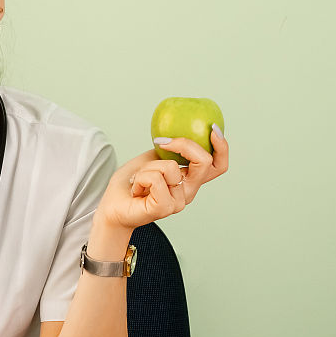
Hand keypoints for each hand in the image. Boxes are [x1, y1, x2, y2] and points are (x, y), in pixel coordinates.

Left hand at [98, 127, 228, 230]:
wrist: (113, 205)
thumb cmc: (132, 182)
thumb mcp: (152, 157)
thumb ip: (169, 148)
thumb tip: (179, 129)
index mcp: (190, 179)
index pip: (218, 165)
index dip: (222, 146)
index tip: (212, 128)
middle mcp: (189, 191)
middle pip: (205, 162)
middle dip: (185, 145)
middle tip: (161, 142)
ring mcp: (179, 202)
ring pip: (171, 167)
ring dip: (149, 166)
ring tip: (140, 177)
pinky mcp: (165, 208)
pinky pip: (156, 179)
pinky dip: (141, 177)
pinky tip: (136, 188)